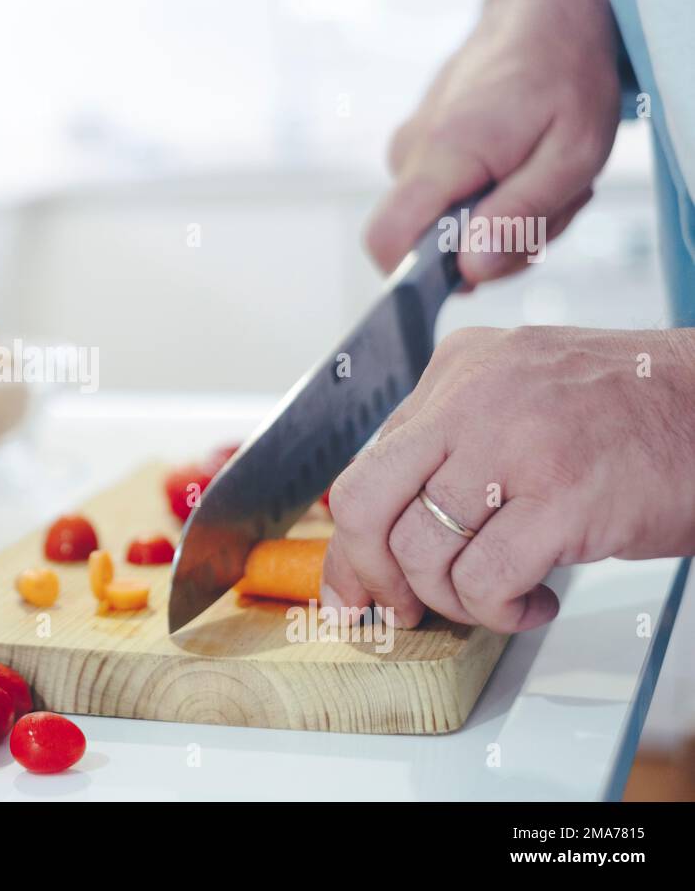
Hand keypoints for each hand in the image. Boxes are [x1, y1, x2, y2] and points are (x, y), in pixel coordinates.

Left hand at [321, 326, 694, 632]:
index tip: (356, 587)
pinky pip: (484, 579)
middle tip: (401, 607)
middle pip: (365, 501)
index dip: (353, 542)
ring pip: (421, 549)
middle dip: (370, 572)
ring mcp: (517, 444)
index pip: (367, 465)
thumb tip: (382, 531)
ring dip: (452, 599)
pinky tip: (532, 603)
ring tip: (495, 599)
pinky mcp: (565, 497)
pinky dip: (499, 611)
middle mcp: (474, 397)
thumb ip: (450, 446)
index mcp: (457, 371)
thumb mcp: (519, 400)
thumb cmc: (629, 417)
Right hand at [365, 0, 620, 283]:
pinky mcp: (416, 148)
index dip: (415, 278)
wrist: (545, 17)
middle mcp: (411, 151)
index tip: (474, 272)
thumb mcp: (571, 156)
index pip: (386, 239)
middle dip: (489, 247)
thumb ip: (519, 218)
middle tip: (546, 207)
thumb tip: (470, 273)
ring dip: (496, 222)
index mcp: (444, 154)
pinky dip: (485, 200)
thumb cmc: (564, 79)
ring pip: (439, 226)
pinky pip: (441, 201)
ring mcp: (409, 148)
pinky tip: (516, 168)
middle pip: (423, 244)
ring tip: (537, 177)